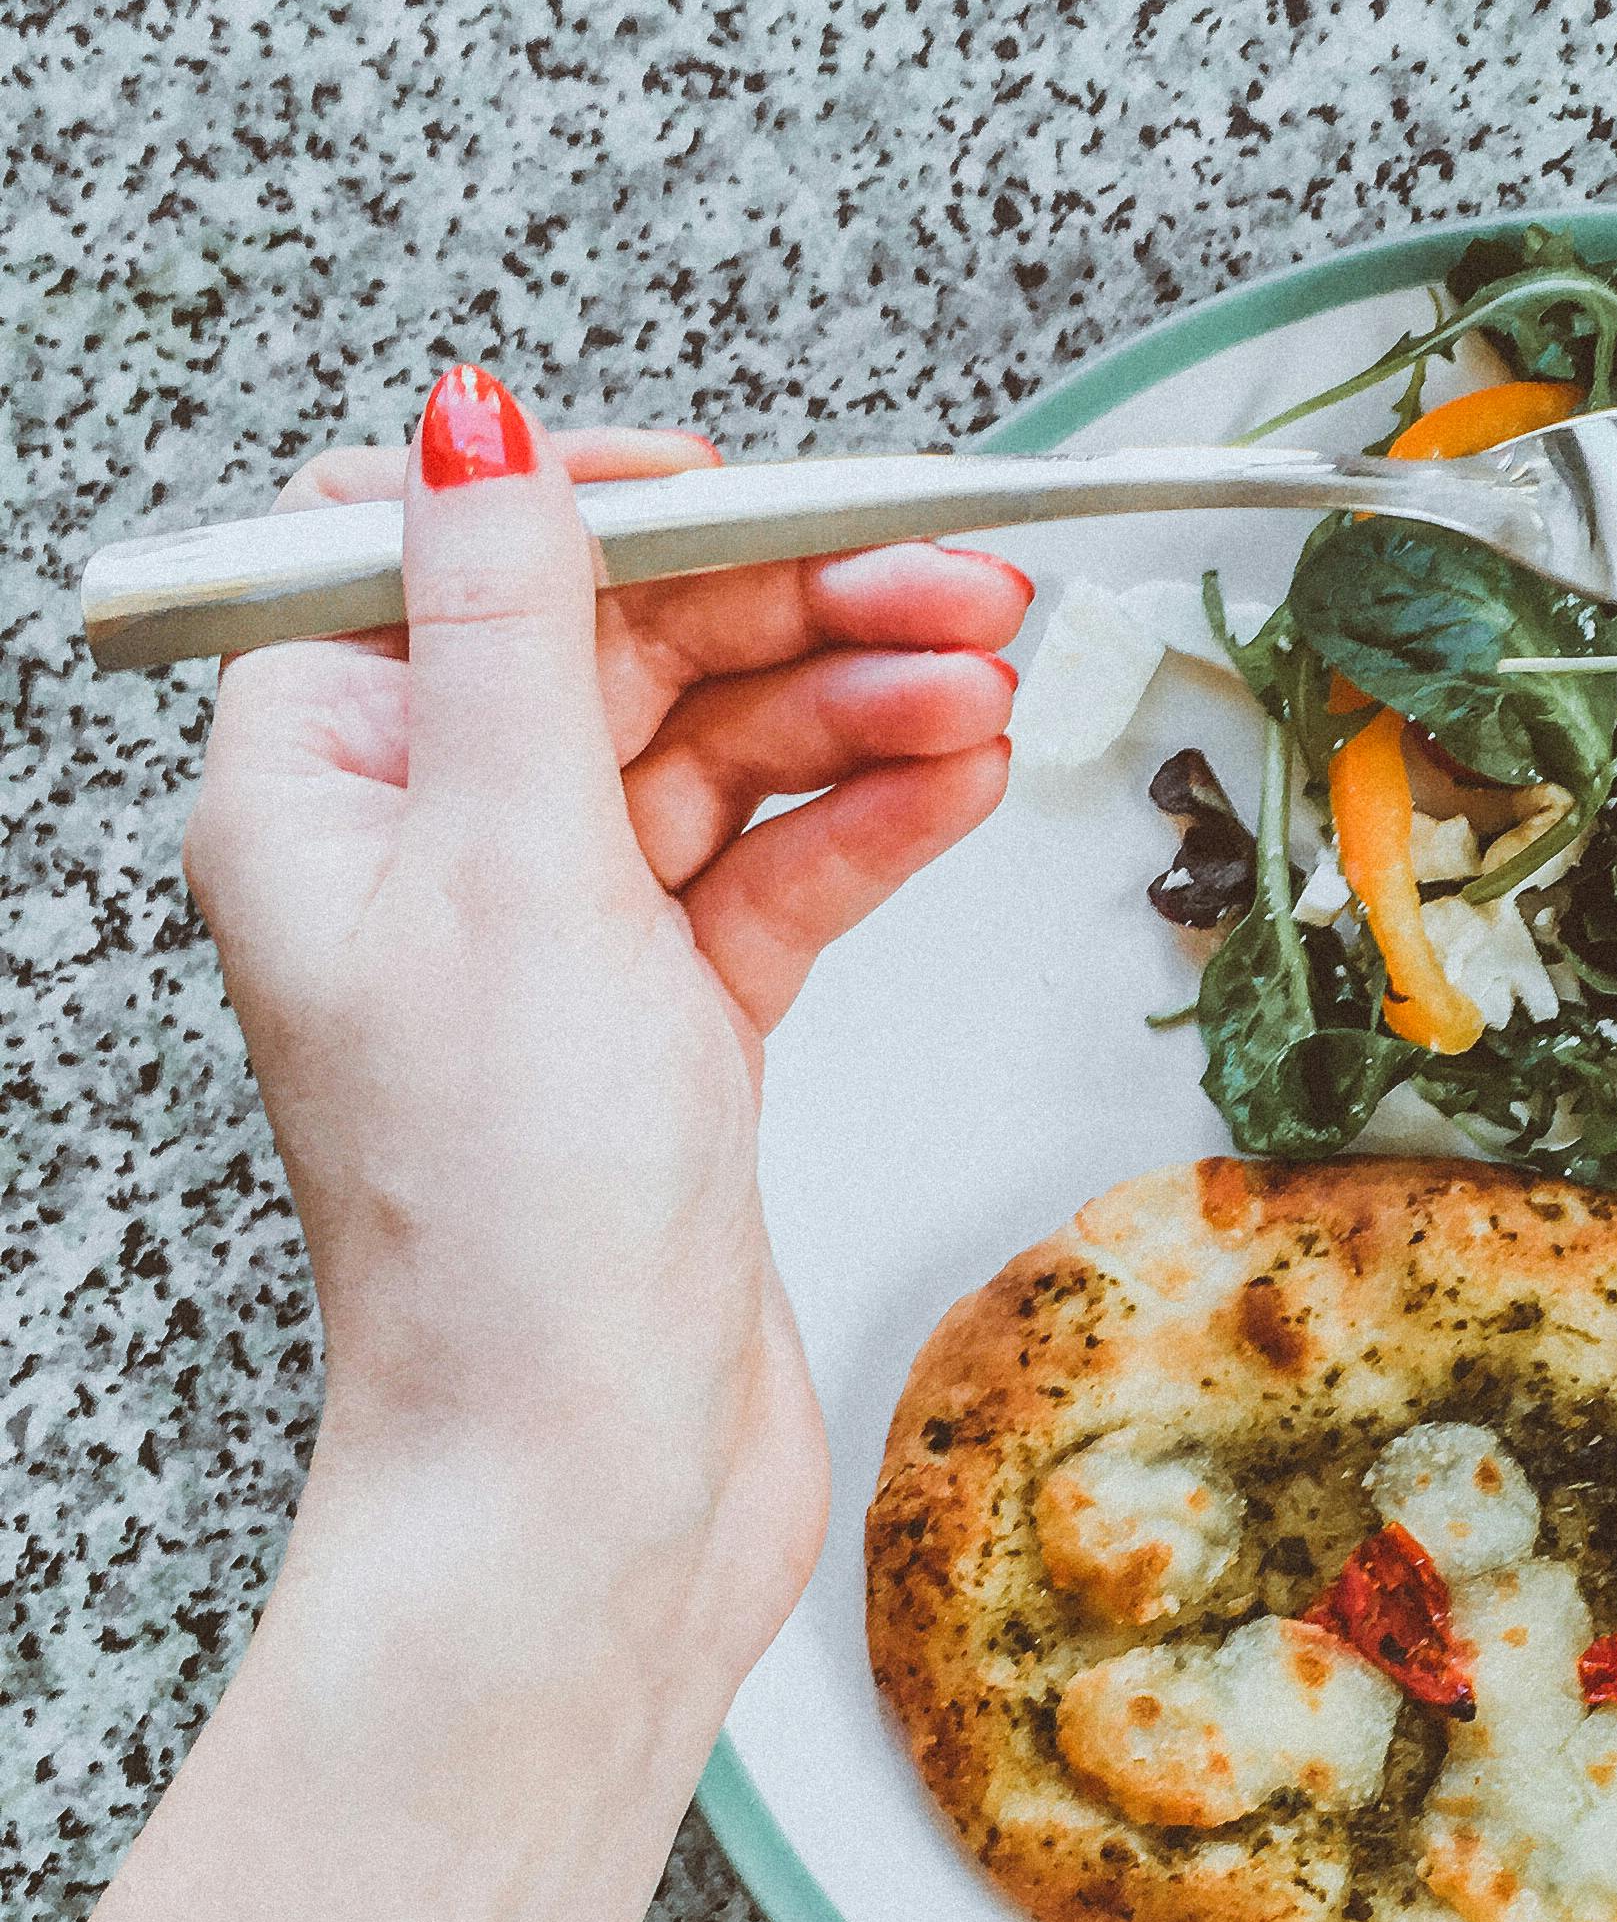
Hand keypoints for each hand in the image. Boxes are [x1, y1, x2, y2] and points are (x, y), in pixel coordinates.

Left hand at [181, 373, 1028, 1730]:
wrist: (586, 1495)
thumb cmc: (506, 1235)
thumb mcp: (510, 871)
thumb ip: (505, 628)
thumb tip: (464, 426)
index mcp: (324, 798)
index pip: (442, 564)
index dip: (593, 503)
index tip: (743, 487)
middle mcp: (426, 861)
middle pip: (613, 649)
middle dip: (790, 603)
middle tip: (952, 580)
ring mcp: (551, 948)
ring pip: (714, 757)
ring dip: (856, 706)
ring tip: (987, 681)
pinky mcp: (663, 1032)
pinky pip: (773, 873)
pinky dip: (867, 820)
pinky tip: (957, 779)